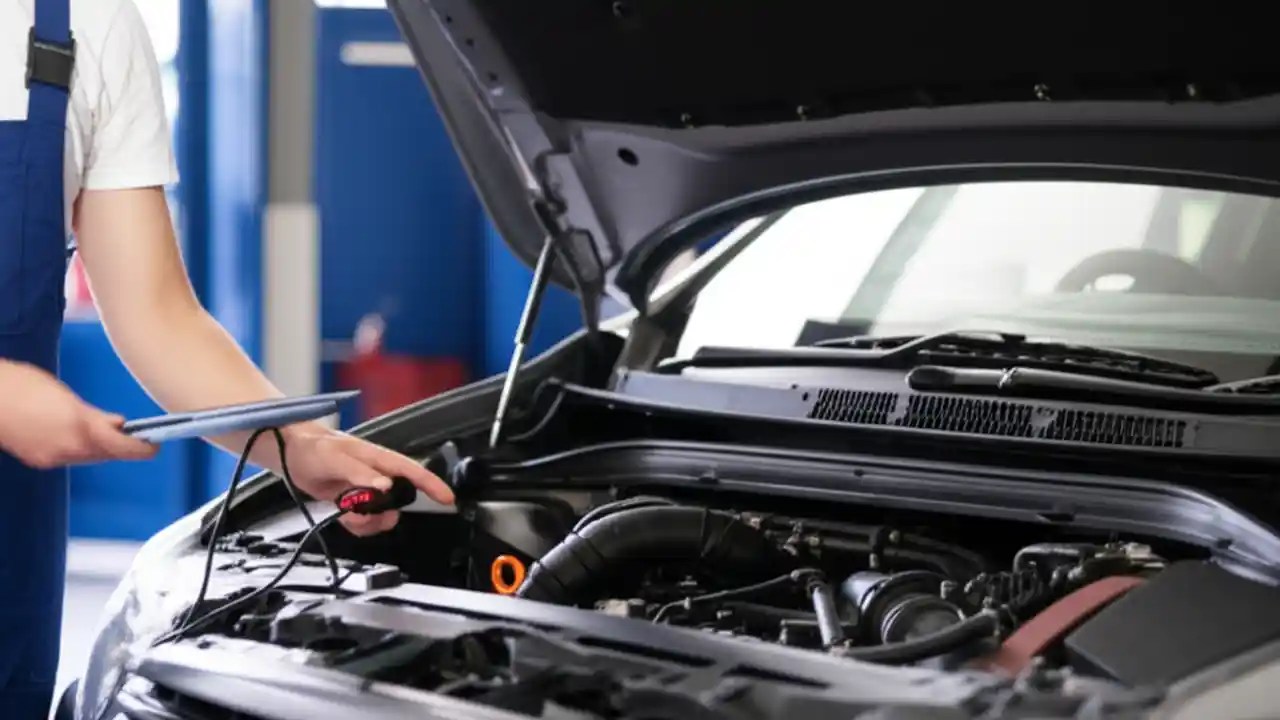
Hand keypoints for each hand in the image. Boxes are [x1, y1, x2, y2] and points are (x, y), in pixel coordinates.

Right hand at [0, 360, 157, 468]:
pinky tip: (76, 435)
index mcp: (79, 426)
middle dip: (121, 446)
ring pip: (87, 457)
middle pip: (106, 454)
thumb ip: (94, 414)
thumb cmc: (20, 386)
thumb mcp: (66, 396)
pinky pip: (67, 457)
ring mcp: (51, 457)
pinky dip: (78, 448)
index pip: (121, 446)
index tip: (153, 445)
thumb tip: (117, 424)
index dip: (140, 448)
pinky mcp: (37, 460)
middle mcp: (67, 447)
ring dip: (101, 447)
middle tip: (135, 436)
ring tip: (108, 432)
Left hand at [278, 426, 454, 536]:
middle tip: (366, 515)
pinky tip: (341, 515)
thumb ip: (360, 472)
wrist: (289, 455)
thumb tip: (385, 486)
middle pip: (397, 502)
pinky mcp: (351, 503)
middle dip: (385, 514)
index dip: (432, 485)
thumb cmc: (313, 447)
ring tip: (346, 512)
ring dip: (367, 522)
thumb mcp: (335, 457)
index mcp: (378, 459)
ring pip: (380, 516)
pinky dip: (354, 524)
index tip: (447, 500)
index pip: (412, 472)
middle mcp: (375, 476)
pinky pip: (363, 522)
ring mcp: (363, 491)